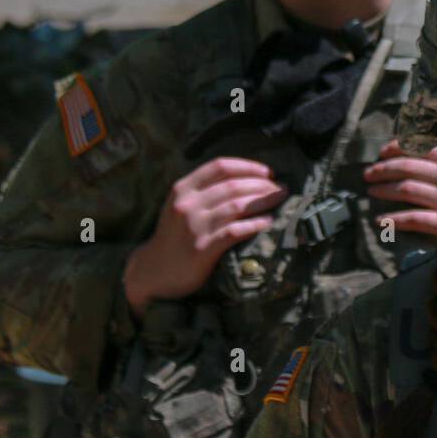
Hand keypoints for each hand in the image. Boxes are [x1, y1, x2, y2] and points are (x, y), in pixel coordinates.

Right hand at [123, 157, 286, 317]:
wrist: (154, 270)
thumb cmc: (175, 235)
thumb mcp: (181, 204)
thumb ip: (204, 189)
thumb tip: (246, 177)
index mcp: (183, 188)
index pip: (220, 166)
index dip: (248, 166)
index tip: (268, 172)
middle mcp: (187, 204)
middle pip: (233, 186)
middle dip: (263, 184)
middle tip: (282, 188)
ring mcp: (194, 227)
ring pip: (237, 205)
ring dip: (264, 201)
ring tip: (280, 200)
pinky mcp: (202, 249)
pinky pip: (234, 232)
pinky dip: (254, 224)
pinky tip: (269, 222)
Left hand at [363, 139, 436, 239]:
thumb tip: (420, 146)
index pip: (419, 148)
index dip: (396, 149)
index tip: (382, 153)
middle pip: (408, 168)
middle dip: (384, 169)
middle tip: (368, 174)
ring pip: (408, 189)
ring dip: (386, 189)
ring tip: (372, 192)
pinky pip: (417, 219)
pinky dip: (397, 219)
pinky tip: (382, 220)